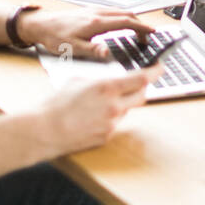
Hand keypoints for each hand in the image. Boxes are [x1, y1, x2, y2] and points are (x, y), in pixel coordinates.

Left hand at [14, 7, 150, 59]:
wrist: (40, 24)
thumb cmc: (55, 37)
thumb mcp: (73, 49)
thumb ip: (92, 50)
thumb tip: (107, 52)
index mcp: (96, 22)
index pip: (126, 22)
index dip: (142, 28)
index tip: (152, 33)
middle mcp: (98, 13)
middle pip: (127, 14)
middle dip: (140, 25)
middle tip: (148, 37)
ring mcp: (94, 10)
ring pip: (120, 11)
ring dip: (132, 20)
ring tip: (138, 32)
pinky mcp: (90, 10)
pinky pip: (112, 11)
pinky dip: (123, 17)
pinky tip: (121, 25)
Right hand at [34, 69, 160, 155]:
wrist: (44, 131)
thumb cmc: (56, 104)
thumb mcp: (78, 80)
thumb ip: (98, 80)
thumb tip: (107, 80)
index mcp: (107, 88)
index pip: (141, 79)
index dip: (154, 73)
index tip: (160, 68)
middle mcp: (114, 106)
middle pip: (141, 96)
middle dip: (142, 89)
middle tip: (137, 83)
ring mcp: (112, 123)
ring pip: (126, 110)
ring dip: (121, 104)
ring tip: (97, 104)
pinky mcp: (106, 137)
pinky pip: (114, 124)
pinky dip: (108, 118)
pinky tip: (90, 118)